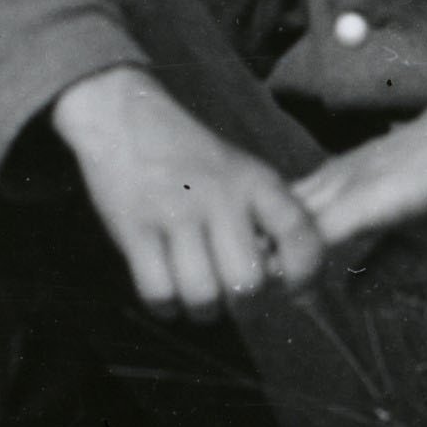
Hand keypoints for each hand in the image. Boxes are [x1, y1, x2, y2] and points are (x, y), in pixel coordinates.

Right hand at [50, 66, 325, 320]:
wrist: (121, 115)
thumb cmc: (189, 156)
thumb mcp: (238, 171)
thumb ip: (266, 220)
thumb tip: (297, 287)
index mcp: (254, 180)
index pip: (300, 234)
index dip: (305, 274)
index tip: (293, 288)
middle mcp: (220, 195)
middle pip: (248, 283)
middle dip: (244, 307)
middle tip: (233, 297)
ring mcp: (174, 211)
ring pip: (202, 295)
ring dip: (202, 311)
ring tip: (198, 298)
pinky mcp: (133, 227)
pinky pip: (158, 292)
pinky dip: (165, 307)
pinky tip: (167, 294)